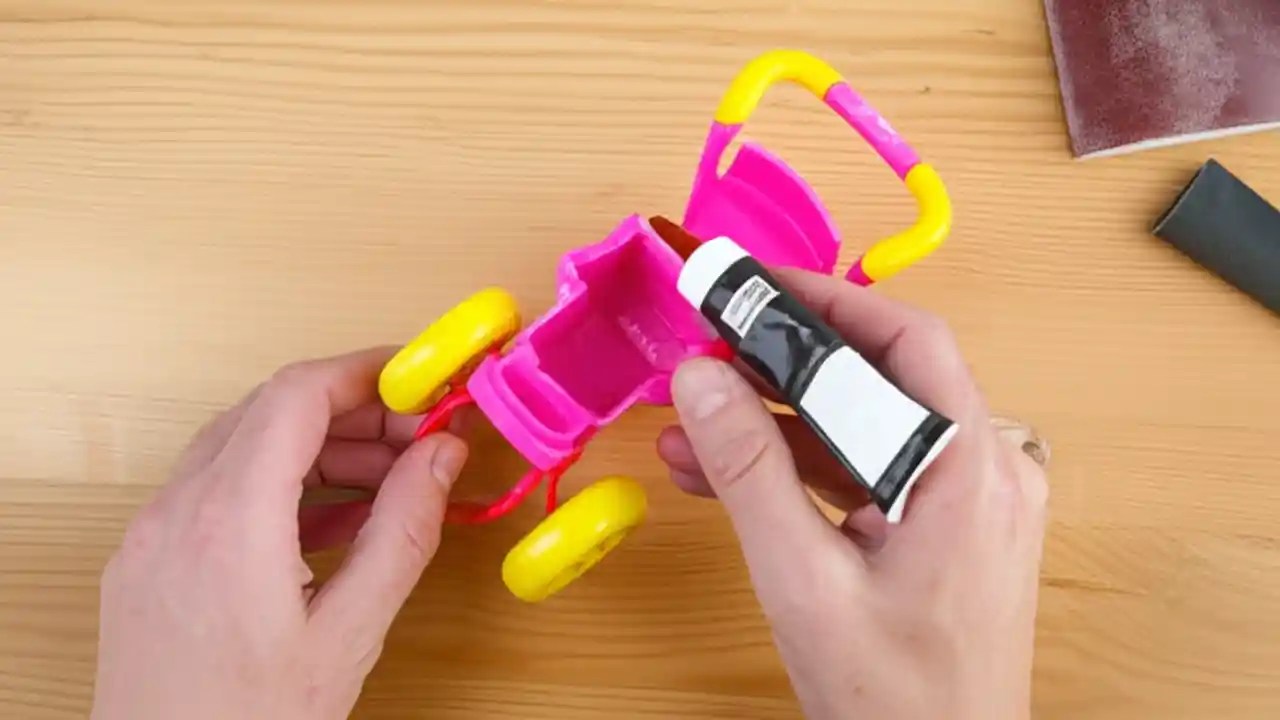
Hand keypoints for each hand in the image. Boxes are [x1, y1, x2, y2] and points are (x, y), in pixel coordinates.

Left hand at [92, 348, 467, 719]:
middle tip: (420, 441)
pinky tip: (333, 521)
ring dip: (319, 451)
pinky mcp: (147, 560)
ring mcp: (153, 534)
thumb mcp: (350, 634)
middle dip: (354, 413)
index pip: (298, 394)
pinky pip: (216, 490)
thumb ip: (402, 532)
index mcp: (230, 520)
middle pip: (271, 413)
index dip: (366, 373)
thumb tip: (441, 455)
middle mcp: (178, 511)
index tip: (421, 382)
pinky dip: (279, 486)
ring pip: (242, 447)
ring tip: (390, 484)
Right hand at [658, 269, 1047, 719]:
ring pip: (866, 424)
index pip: (899, 340)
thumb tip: (700, 379)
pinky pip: (870, 470)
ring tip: (695, 420)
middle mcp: (986, 471)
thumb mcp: (803, 582)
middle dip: (785, 358)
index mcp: (970, 469)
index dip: (817, 300)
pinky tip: (728, 470)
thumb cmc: (897, 701)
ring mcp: (969, 502)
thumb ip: (750, 472)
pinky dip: (804, 464)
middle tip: (710, 344)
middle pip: (881, 375)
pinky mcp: (946, 528)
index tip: (744, 285)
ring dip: (780, 418)